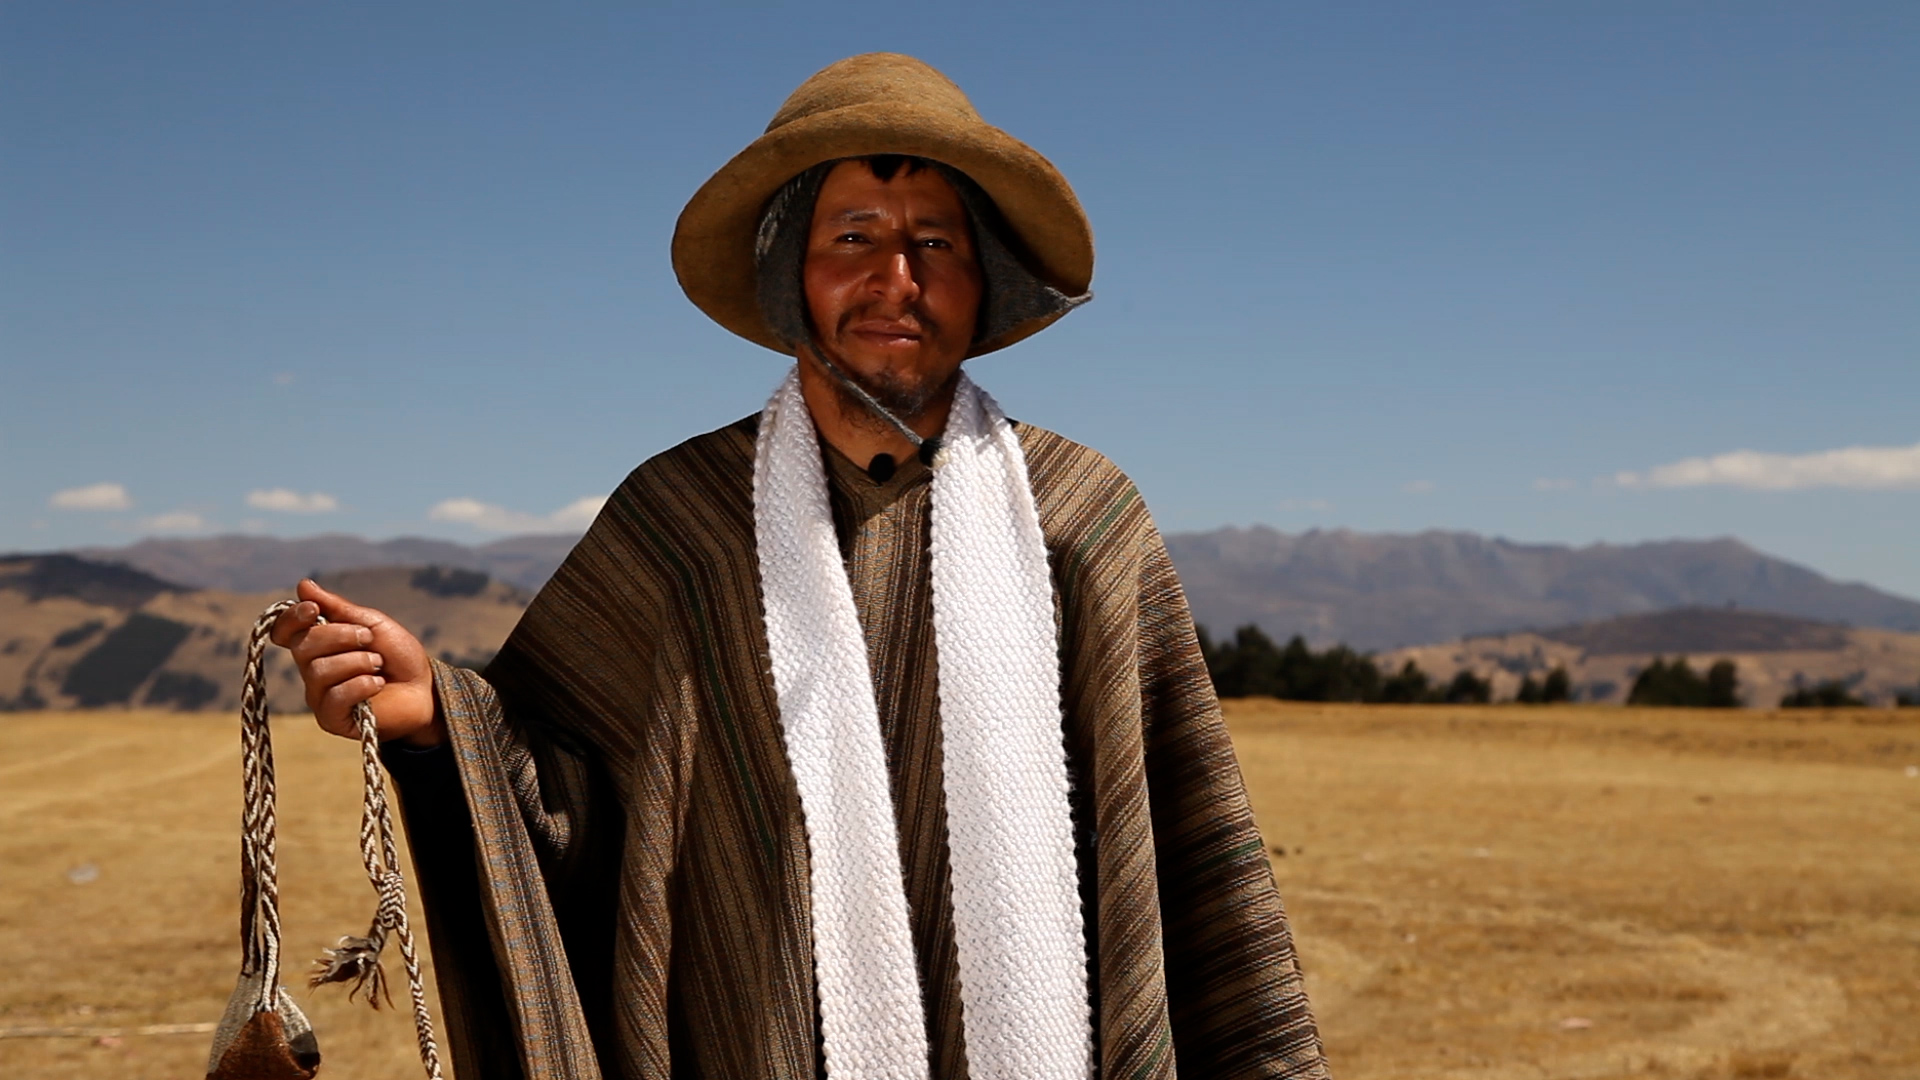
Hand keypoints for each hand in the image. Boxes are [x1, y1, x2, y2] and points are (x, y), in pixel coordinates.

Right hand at [270, 578, 444, 746]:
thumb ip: (336, 608)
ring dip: (358, 662)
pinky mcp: (332, 719)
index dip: (292, 618)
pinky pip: (334, 697)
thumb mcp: (371, 624)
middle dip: (340, 637)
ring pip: (319, 671)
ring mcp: (319, 696)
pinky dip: (361, 685)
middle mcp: (311, 669)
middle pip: (303, 646)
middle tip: (369, 639)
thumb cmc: (398, 655)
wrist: (425, 688)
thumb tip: (303, 585)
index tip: (314, 609)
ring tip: (378, 666)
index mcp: (317, 644)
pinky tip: (378, 684)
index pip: (284, 631)